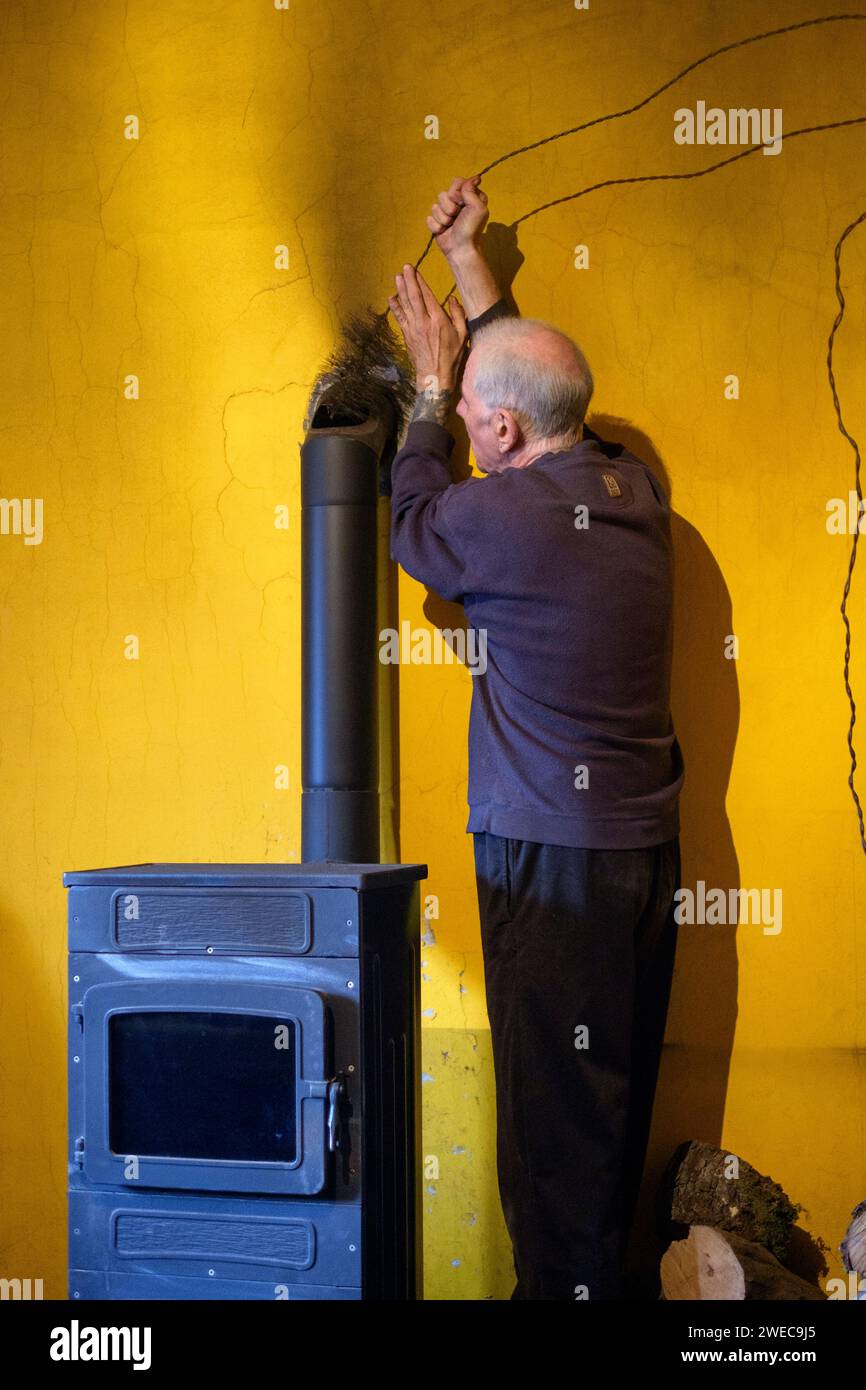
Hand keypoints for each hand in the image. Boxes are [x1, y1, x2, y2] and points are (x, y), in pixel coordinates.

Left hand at [388, 265, 467, 391]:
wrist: (434, 377)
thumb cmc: (451, 357)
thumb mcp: (463, 336)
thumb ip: (458, 315)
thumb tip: (453, 299)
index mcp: (438, 320)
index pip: (427, 296)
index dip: (420, 282)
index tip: (415, 270)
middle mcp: (423, 321)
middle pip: (414, 297)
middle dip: (409, 281)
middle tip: (404, 268)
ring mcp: (413, 328)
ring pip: (405, 305)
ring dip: (400, 290)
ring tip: (397, 277)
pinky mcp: (407, 335)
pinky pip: (400, 317)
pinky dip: (395, 307)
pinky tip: (391, 298)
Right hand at [427, 176, 488, 260]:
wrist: (461, 249)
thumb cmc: (471, 229)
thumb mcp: (478, 208)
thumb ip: (472, 191)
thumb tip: (475, 177)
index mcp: (469, 196)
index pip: (457, 182)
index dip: (457, 192)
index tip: (462, 202)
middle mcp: (458, 202)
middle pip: (444, 193)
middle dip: (449, 207)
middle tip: (457, 216)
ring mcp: (446, 212)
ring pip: (435, 205)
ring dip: (444, 218)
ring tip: (452, 225)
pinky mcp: (437, 221)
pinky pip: (430, 217)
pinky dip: (437, 226)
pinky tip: (444, 231)